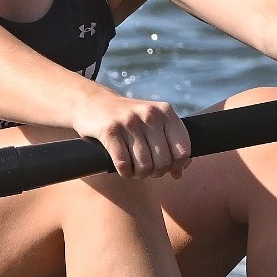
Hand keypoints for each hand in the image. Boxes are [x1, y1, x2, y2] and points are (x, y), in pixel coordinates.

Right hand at [68, 87, 191, 178]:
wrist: (93, 102)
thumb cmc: (129, 119)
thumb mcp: (153, 124)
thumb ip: (171, 145)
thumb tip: (179, 174)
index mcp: (166, 112)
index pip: (183, 150)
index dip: (177, 166)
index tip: (169, 169)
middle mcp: (150, 114)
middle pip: (163, 162)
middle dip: (155, 173)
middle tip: (147, 170)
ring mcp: (129, 121)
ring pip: (144, 166)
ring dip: (139, 174)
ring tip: (134, 169)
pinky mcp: (109, 130)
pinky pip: (123, 164)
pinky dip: (125, 172)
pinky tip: (123, 169)